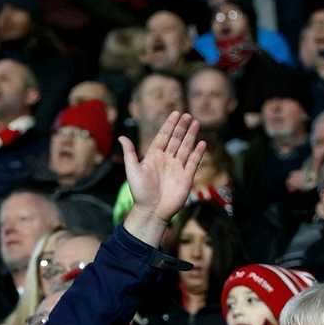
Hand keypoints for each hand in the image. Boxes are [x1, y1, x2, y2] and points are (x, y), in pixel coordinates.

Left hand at [120, 111, 206, 246]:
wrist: (152, 211)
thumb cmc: (140, 192)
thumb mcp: (132, 170)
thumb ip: (130, 153)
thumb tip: (122, 137)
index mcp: (154, 156)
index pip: (163, 136)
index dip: (169, 125)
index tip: (176, 113)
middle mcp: (167, 160)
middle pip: (176, 139)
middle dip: (181, 127)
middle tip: (187, 115)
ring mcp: (177, 168)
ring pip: (186, 148)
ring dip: (191, 135)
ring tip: (195, 123)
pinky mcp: (186, 177)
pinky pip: (194, 162)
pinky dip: (198, 152)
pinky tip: (202, 142)